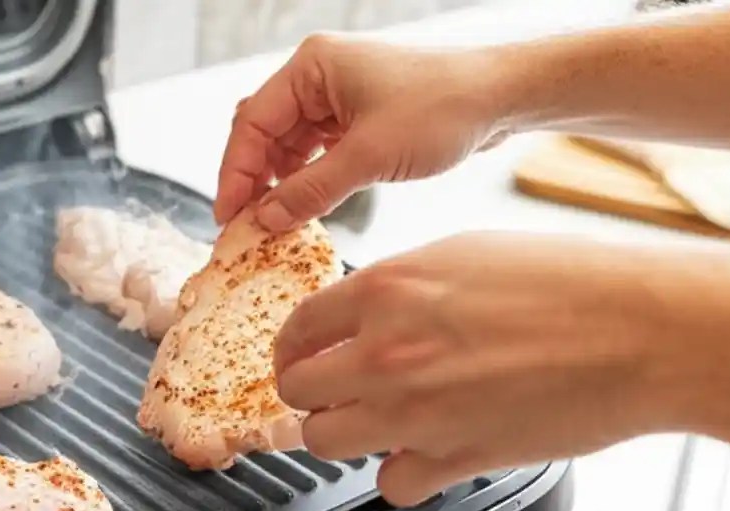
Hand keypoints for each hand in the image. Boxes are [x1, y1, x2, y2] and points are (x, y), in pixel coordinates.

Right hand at [214, 34, 507, 231]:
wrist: (500, 99)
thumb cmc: (442, 108)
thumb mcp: (368, 156)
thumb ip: (310, 190)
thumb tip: (265, 220)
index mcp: (311, 66)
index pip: (251, 122)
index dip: (235, 173)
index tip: (229, 216)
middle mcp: (317, 76)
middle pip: (263, 133)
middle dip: (252, 180)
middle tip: (245, 226)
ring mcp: (337, 96)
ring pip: (287, 146)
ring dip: (279, 183)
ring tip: (273, 223)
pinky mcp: (356, 118)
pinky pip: (314, 152)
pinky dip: (305, 180)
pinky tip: (302, 207)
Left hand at [273, 231, 726, 506]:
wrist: (641, 334)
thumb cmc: (571, 285)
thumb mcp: (464, 254)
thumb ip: (399, 289)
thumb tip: (363, 312)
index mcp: (386, 291)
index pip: (296, 330)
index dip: (293, 348)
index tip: (299, 357)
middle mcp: (386, 354)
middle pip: (297, 392)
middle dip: (309, 392)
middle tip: (328, 391)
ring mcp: (414, 413)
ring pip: (325, 442)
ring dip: (342, 432)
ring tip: (370, 421)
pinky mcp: (453, 460)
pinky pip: (391, 485)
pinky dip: (401, 475)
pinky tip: (423, 453)